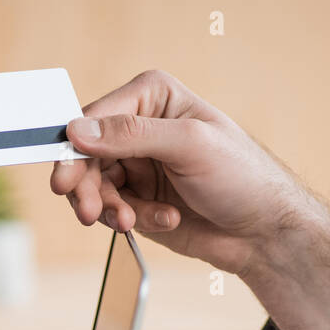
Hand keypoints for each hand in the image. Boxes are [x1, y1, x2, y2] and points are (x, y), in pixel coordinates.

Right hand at [49, 69, 329, 329]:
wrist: (265, 231)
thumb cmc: (243, 176)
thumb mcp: (190, 146)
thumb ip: (131, 136)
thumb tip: (78, 130)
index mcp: (152, 98)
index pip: (95, 117)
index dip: (74, 147)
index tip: (65, 178)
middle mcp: (138, 129)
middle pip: (86, 155)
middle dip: (86, 186)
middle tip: (88, 212)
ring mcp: (137, 167)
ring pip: (94, 187)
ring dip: (109, 208)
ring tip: (129, 222)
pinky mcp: (138, 201)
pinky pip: (113, 210)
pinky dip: (132, 220)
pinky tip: (165, 220)